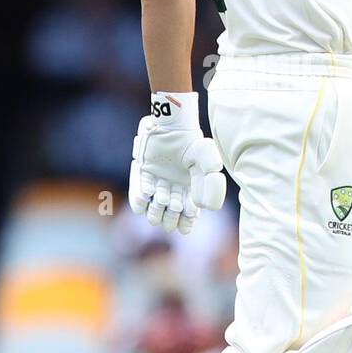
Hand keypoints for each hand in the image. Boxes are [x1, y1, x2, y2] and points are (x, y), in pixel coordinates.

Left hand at [128, 92, 225, 234]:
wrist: (173, 124)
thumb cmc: (192, 142)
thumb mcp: (208, 160)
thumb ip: (211, 183)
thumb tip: (206, 208)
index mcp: (190, 187)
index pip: (188, 211)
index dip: (186, 221)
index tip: (185, 228)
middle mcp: (173, 186)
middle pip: (170, 211)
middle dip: (170, 218)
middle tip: (171, 215)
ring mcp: (158, 179)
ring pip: (154, 204)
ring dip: (155, 209)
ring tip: (161, 201)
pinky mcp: (143, 170)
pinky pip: (139, 190)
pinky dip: (140, 197)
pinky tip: (146, 197)